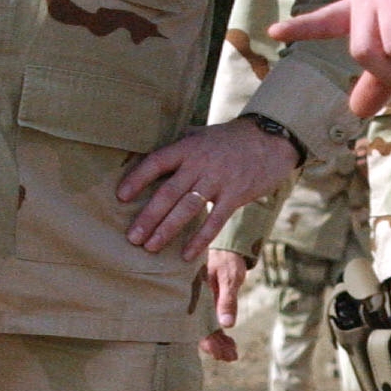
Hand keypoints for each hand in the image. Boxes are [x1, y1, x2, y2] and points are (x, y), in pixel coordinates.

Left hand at [117, 116, 300, 259]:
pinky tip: (186, 255)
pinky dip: (199, 239)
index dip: (137, 178)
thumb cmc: (230, 140)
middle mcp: (200, 164)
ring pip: (187, 208)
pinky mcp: (235, 195)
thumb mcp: (202, 135)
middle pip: (168, 192)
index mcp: (188, 148)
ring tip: (150, 247)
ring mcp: (218, 180)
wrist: (270, 140)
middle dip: (148, 216)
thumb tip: (149, 158)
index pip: (157, 162)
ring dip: (167, 230)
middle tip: (132, 237)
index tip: (120, 196)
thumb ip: (179, 146)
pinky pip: (215, 221)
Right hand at [202, 247, 249, 362]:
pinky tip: (230, 343)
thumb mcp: (229, 278)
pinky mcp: (210, 303)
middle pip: (202, 331)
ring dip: (220, 342)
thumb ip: (227, 301)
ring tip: (233, 354)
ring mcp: (203, 304)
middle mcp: (197, 303)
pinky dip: (221, 333)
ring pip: (208, 328)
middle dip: (216, 347)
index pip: (198, 327)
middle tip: (231, 357)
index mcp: (197, 297)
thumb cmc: (227, 260)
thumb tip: (227, 325)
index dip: (209, 343)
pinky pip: (212, 321)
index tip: (221, 355)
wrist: (228, 246)